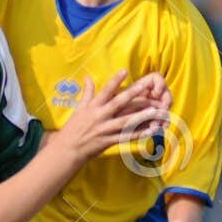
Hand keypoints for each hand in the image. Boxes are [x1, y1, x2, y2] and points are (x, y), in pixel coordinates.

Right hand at [57, 70, 171, 161]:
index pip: (105, 91)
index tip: (125, 71)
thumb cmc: (72, 129)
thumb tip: (88, 77)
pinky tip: (151, 130)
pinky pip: (126, 137)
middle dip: (132, 95)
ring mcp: (105, 130)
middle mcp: (99, 116)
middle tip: (144, 87)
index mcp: (93, 107)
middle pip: (118, 103)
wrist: (67, 150)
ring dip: (141, 115)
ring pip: (125, 121)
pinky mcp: (108, 142)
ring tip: (154, 110)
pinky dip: (139, 134)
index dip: (115, 80)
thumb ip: (87, 93)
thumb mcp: (79, 109)